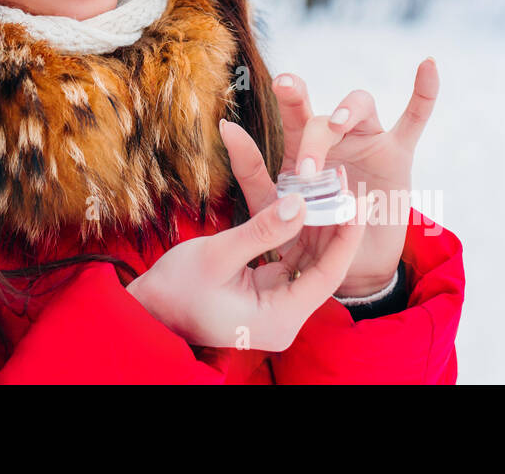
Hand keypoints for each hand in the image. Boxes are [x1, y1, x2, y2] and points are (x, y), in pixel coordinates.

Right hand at [125, 180, 366, 350]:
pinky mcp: (266, 294)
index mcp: (278, 318)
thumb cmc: (175, 288)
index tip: (356, 201)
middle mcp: (284, 317)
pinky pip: (291, 261)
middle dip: (334, 225)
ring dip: (317, 226)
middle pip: (322, 268)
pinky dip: (297, 234)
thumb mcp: (217, 255)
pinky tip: (306, 204)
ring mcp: (276, 306)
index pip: (327, 275)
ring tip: (330, 188)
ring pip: (308, 262)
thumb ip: (261, 231)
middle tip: (345, 185)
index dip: (344, 236)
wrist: (147, 308)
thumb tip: (300, 203)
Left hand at [240, 59, 439, 297]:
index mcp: (302, 144)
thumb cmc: (305, 235)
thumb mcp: (272, 207)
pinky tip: (428, 65)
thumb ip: (250, 169)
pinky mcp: (398, 155)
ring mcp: (367, 140)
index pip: (296, 111)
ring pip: (361, 105)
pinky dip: (425, 92)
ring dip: (347, 113)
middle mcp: (335, 136)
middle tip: (307, 170)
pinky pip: (414, 119)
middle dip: (314, 135)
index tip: (283, 83)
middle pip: (324, 116)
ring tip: (335, 126)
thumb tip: (225, 125)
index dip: (291, 93)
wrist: (347, 269)